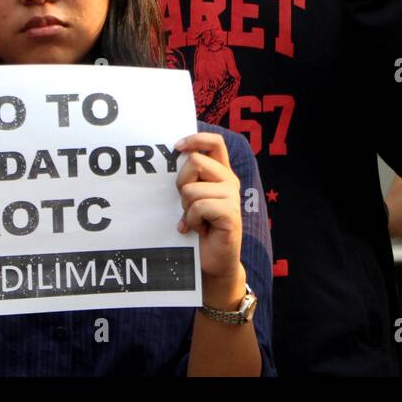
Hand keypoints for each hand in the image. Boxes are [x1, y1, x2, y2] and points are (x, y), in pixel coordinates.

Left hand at [174, 132, 243, 303]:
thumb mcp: (191, 199)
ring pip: (191, 188)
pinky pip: (199, 206)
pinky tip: (196, 230)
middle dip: (180, 183)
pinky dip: (191, 220)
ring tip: (194, 220)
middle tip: (185, 204)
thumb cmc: (198, 229)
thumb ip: (189, 179)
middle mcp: (229, 180)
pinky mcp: (230, 214)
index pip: (214, 142)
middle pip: (195, 161)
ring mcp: (232, 197)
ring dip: (185, 208)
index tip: (176, 148)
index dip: (195, 139)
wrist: (212, 262)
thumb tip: (169, 160)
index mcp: (221, 173)